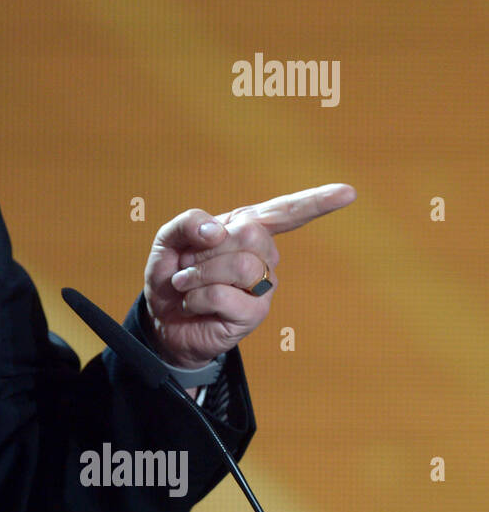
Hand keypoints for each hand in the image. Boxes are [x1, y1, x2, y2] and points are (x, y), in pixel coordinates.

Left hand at [144, 183, 356, 368]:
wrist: (162, 320)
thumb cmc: (172, 275)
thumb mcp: (168, 241)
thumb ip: (187, 223)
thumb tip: (216, 230)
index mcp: (246, 228)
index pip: (285, 212)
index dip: (316, 202)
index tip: (348, 192)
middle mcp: (263, 254)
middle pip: (250, 234)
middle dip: (207, 249)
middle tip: (188, 265)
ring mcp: (264, 285)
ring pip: (241, 265)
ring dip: (198, 275)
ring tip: (186, 284)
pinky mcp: (255, 314)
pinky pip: (225, 295)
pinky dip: (196, 297)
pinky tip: (193, 304)